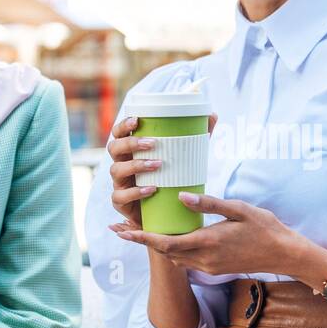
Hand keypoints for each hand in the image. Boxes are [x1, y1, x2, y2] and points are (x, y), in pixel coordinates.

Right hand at [106, 112, 217, 228]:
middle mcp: (122, 164)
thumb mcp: (186, 156)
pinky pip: (120, 196)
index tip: (137, 120)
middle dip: (131, 143)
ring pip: (116, 170)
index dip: (124, 125)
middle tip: (153, 143)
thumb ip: (198, 136)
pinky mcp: (121, 203)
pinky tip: (151, 189)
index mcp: (131, 151)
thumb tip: (212, 114)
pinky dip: (135, 192)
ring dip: (136, 165)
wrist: (167, 213)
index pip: (119, 133)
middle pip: (114, 148)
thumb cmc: (173, 179)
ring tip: (158, 164)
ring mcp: (120, 184)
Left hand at [110, 192, 301, 276]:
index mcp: (208, 242)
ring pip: (174, 258)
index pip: (166, 242)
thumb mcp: (238, 209)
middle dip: (142, 240)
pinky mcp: (215, 268)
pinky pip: (186, 261)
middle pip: (164, 252)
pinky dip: (173, 250)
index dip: (141, 237)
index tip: (121, 230)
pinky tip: (171, 237)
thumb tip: (180, 196)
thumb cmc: (264, 227)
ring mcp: (209, 266)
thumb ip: (208, 204)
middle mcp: (204, 258)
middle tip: (120, 227)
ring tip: (140, 230)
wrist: (284, 254)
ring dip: (157, 246)